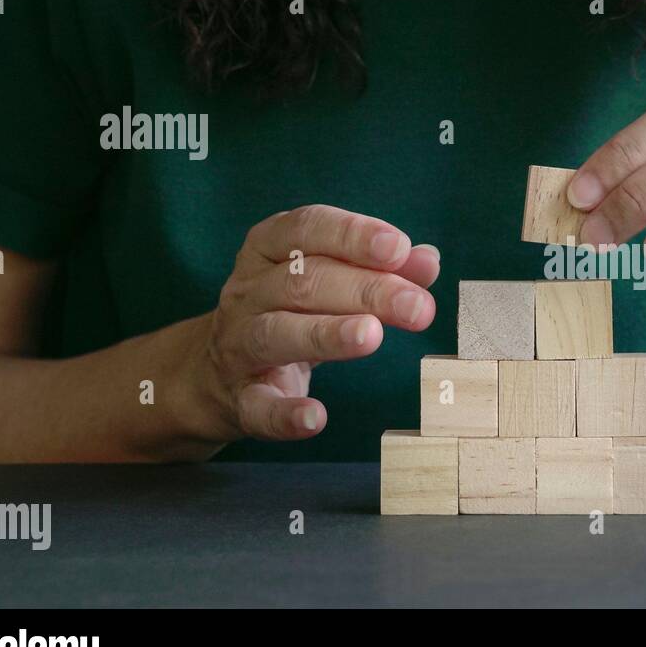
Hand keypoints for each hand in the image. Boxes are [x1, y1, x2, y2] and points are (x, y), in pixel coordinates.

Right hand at [185, 204, 439, 442]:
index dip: (352, 236)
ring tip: (372, 336)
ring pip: (277, 334)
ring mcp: (238, 345)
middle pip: (304, 283)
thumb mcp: (330, 280)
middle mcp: (248, 292)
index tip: (397, 247)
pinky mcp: (239, 398)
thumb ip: (379, 268)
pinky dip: (285, 413)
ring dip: (327, 335)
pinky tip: (316, 417)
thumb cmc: (291, 312)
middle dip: (366, 291)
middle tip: (419, 307)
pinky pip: (258, 405)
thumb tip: (428, 260)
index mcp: (268, 250)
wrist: (218, 372)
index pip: (306, 229)